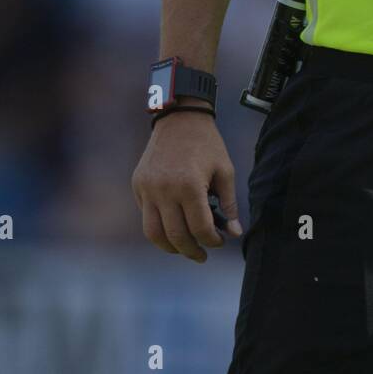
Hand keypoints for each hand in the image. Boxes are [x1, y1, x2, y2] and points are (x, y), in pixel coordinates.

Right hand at [131, 98, 242, 261]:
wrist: (180, 117)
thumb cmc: (207, 144)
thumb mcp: (225, 171)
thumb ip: (229, 204)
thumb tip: (235, 234)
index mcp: (189, 185)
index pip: (200, 228)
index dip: (212, 241)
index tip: (221, 241)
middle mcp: (165, 190)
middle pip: (176, 236)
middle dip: (192, 251)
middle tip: (202, 256)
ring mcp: (148, 189)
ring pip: (153, 233)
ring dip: (170, 247)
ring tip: (184, 249)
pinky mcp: (138, 185)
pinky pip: (146, 216)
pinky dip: (158, 228)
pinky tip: (172, 227)